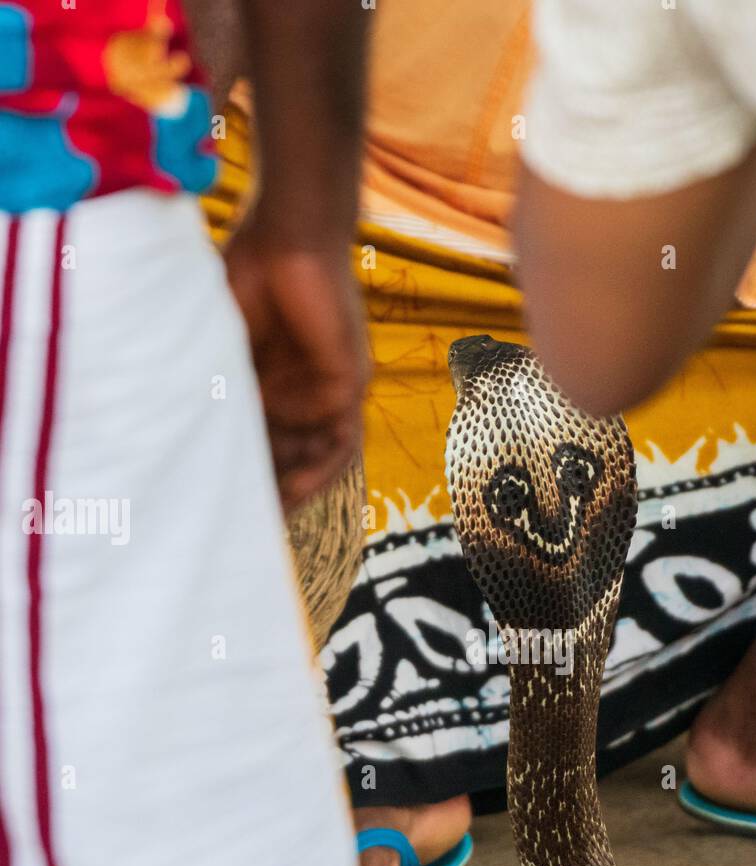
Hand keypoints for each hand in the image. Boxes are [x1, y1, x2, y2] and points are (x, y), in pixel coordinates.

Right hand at [225, 226, 368, 513]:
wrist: (287, 232)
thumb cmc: (248, 274)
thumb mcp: (222, 343)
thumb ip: (216, 384)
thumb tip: (185, 432)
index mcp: (278, 383)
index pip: (268, 442)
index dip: (252, 475)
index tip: (226, 508)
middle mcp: (309, 392)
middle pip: (296, 456)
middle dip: (275, 491)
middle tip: (246, 524)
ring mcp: (333, 387)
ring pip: (322, 455)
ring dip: (299, 486)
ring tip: (273, 515)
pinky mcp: (350, 379)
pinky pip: (342, 437)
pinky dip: (320, 465)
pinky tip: (295, 486)